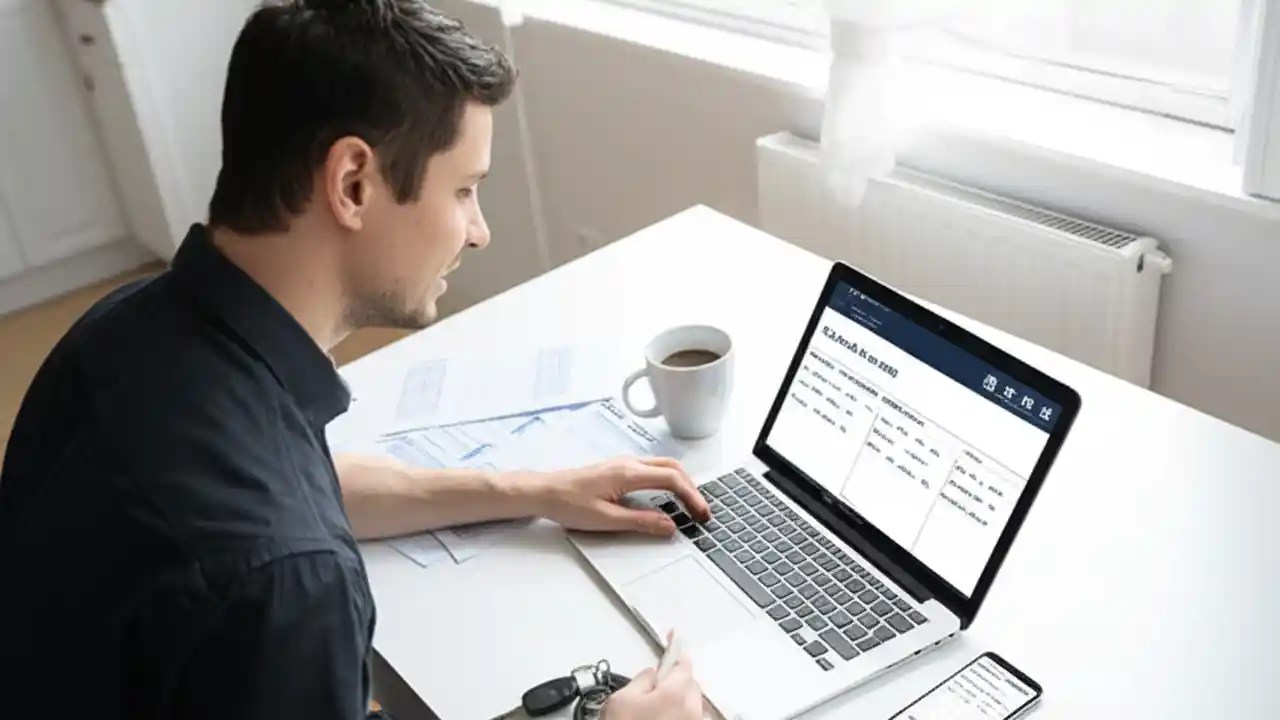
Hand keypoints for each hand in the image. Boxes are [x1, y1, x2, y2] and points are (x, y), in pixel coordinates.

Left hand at [529, 457, 710, 535]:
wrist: (544, 492)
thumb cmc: (569, 504)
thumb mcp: (607, 520)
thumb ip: (641, 523)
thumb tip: (669, 526)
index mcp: (629, 473)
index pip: (673, 479)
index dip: (692, 497)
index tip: (701, 514)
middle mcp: (629, 463)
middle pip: (673, 467)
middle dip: (692, 488)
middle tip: (700, 510)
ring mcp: (624, 463)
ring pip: (663, 466)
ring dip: (681, 482)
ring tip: (689, 504)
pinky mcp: (618, 469)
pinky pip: (652, 469)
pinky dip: (667, 480)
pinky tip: (666, 496)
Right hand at [604, 652, 702, 719]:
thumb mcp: (621, 700)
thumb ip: (642, 679)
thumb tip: (653, 674)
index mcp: (676, 694)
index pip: (683, 664)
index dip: (676, 649)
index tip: (673, 637)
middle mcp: (692, 710)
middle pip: (690, 684)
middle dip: (676, 681)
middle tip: (654, 688)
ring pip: (691, 703)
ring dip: (678, 700)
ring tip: (654, 710)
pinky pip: (689, 717)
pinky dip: (679, 714)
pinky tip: (661, 718)